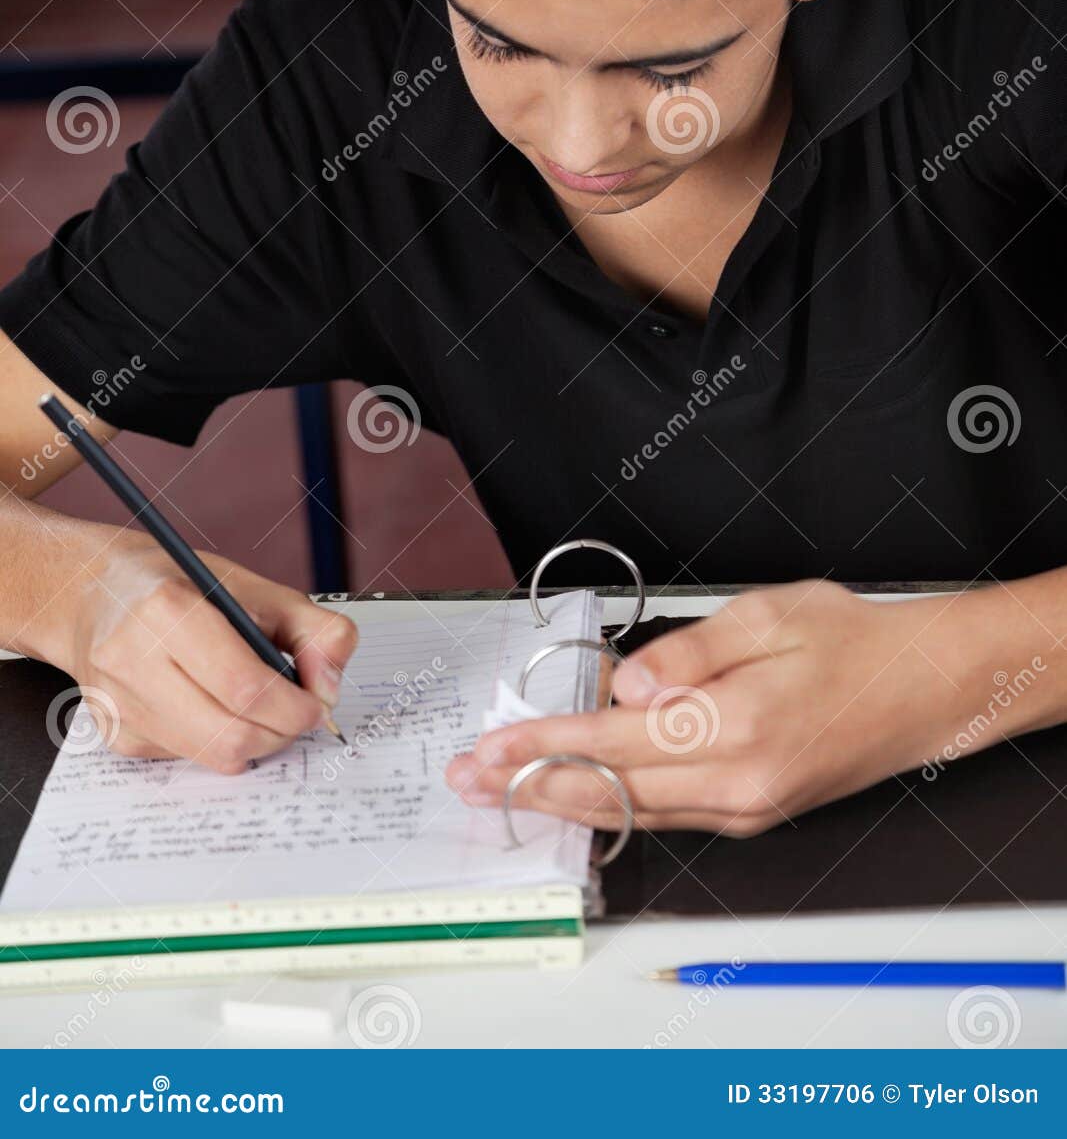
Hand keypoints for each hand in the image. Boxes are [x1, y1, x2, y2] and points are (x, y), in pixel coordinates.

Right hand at [56, 537, 356, 772]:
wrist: (95, 593)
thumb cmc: (181, 586)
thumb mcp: (257, 588)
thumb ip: (313, 630)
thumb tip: (329, 689)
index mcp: (166, 609)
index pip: (243, 686)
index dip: (293, 707)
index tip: (316, 705)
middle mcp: (130, 659)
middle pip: (227, 734)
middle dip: (279, 732)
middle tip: (298, 714)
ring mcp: (117, 703)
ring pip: (209, 755)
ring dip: (253, 741)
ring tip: (263, 709)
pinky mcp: (114, 734)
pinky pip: (187, 757)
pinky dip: (217, 740)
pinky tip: (213, 706)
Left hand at [447, 581, 1012, 835]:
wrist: (922, 689)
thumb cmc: (849, 641)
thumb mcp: (769, 616)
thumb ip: (689, 652)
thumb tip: (625, 687)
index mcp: (736, 727)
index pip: (614, 743)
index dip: (544, 745)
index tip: (492, 747)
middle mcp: (738, 784)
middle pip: (612, 791)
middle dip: (531, 784)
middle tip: (470, 778)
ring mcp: (746, 808)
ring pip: (634, 813)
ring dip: (562, 801)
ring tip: (504, 789)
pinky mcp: (753, 814)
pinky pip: (666, 816)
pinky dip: (614, 805)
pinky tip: (578, 791)